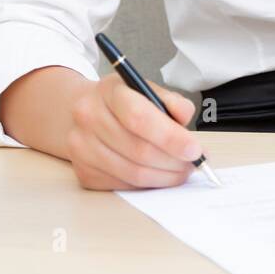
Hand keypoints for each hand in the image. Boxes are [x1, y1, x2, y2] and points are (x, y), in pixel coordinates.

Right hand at [66, 73, 203, 190]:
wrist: (79, 111)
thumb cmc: (120, 101)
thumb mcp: (145, 88)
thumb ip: (171, 100)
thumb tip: (186, 119)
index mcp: (109, 91)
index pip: (139, 117)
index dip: (170, 137)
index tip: (194, 149)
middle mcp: (89, 118)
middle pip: (139, 150)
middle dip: (174, 161)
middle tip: (194, 163)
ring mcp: (81, 148)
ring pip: (133, 173)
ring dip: (165, 177)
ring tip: (181, 170)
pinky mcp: (83, 173)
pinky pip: (124, 185)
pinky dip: (148, 184)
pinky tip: (159, 174)